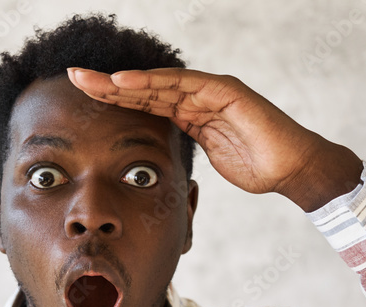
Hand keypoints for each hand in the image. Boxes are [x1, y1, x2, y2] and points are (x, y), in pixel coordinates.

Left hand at [66, 67, 361, 209]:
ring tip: (91, 79)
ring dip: (122, 80)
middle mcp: (197, 97)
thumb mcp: (209, 160)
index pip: (145, 104)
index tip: (83, 100)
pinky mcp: (224, 91)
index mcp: (190, 114)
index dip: (114, 100)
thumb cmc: (258, 167)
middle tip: (74, 78)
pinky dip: (152, 81)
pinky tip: (125, 81)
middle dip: (108, 85)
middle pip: (145, 88)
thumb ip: (186, 152)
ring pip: (158, 82)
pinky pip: (183, 83)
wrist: (292, 169)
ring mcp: (210, 91)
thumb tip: (162, 164)